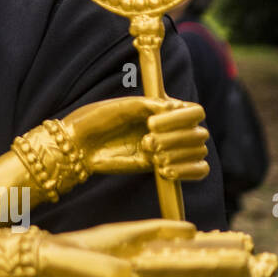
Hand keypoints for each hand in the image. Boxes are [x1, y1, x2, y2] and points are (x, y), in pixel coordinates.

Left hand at [43, 220, 277, 276]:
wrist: (53, 257)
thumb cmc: (90, 248)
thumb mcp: (133, 237)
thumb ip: (162, 235)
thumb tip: (193, 230)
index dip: (232, 275)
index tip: (258, 258)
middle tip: (265, 265)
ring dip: (221, 273)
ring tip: (246, 262)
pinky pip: (164, 273)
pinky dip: (187, 264)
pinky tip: (206, 251)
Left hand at [63, 97, 210, 180]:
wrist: (78, 146)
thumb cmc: (96, 120)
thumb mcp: (120, 107)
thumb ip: (148, 105)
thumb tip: (175, 107)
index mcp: (162, 108)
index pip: (195, 111)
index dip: (180, 118)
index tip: (152, 123)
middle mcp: (171, 127)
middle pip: (199, 133)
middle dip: (175, 138)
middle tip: (147, 142)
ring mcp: (169, 148)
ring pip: (199, 151)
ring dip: (178, 154)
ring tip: (153, 155)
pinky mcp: (164, 167)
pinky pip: (198, 171)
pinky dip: (187, 170)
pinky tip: (165, 170)